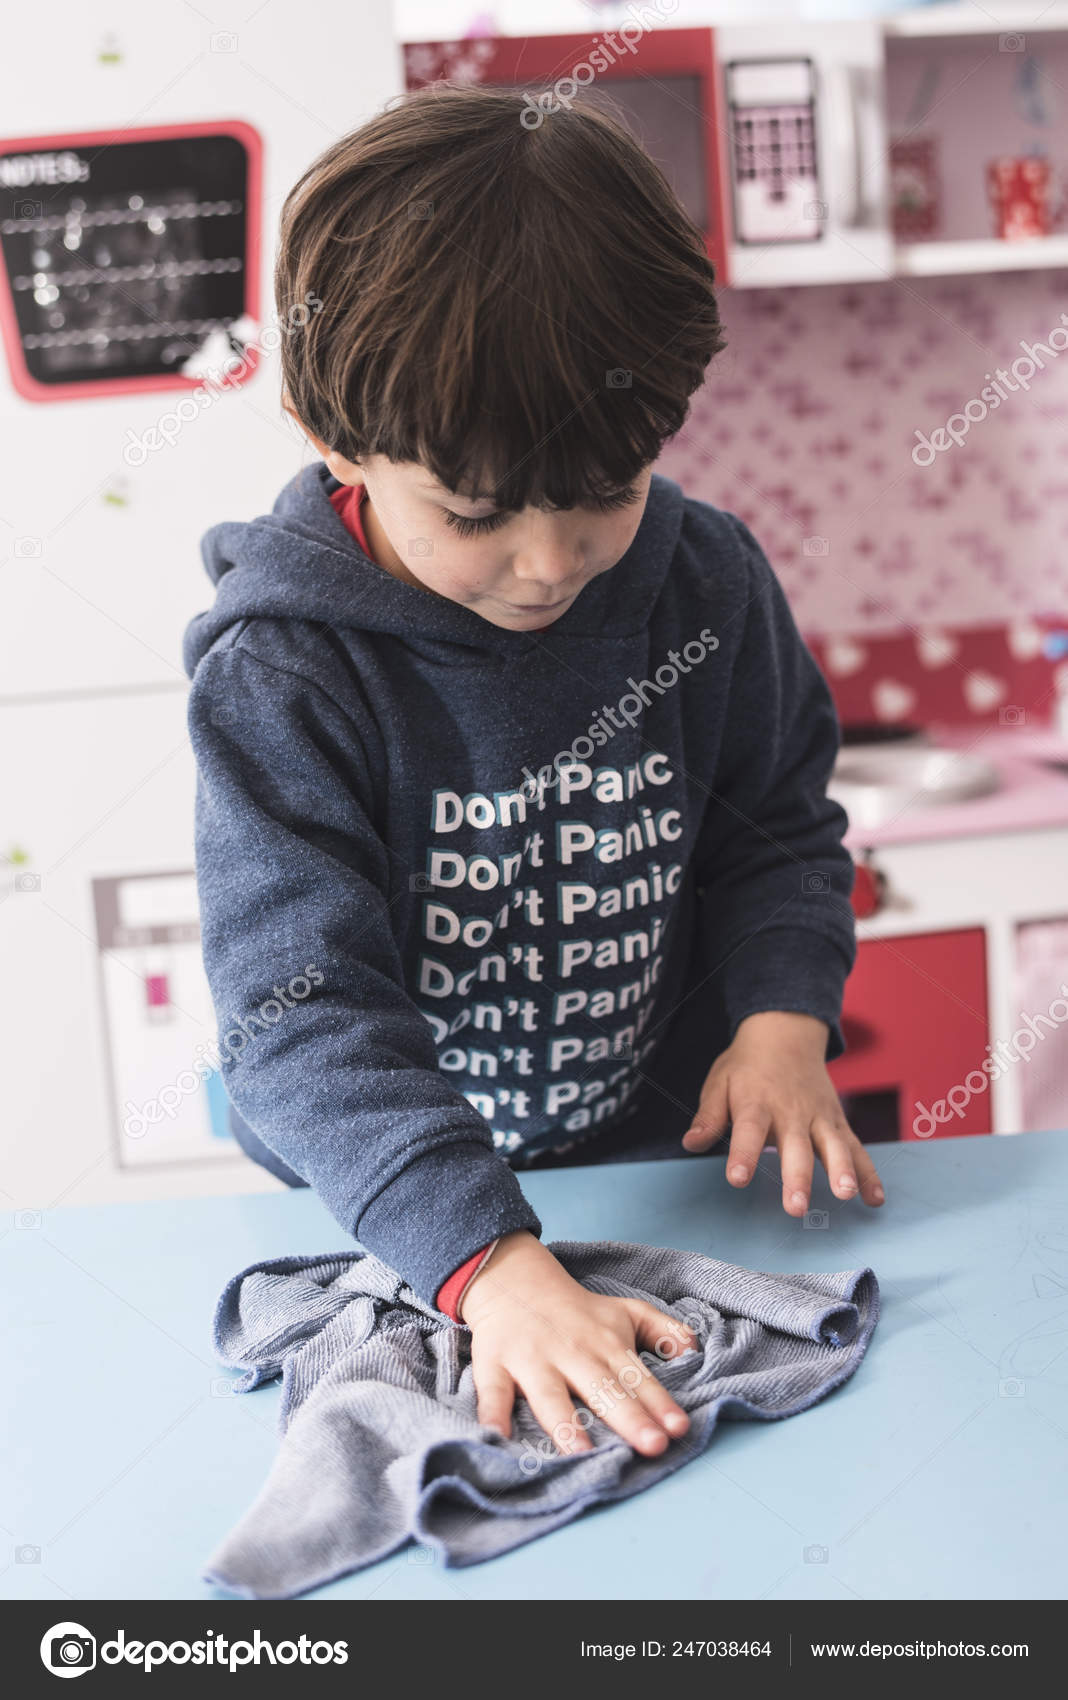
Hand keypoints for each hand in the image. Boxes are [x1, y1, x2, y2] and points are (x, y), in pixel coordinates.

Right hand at [458, 1230, 697, 1457]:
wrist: (513, 1279)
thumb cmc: (577, 1309)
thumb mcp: (625, 1311)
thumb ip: (662, 1330)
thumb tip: (694, 1350)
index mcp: (606, 1344)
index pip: (638, 1378)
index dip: (660, 1403)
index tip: (680, 1428)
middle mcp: (572, 1354)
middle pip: (603, 1390)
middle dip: (629, 1418)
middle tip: (653, 1445)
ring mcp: (531, 1361)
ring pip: (551, 1397)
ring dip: (567, 1425)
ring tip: (583, 1455)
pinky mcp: (495, 1365)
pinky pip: (493, 1393)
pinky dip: (493, 1415)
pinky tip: (498, 1439)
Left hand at [680, 1009, 884, 1215]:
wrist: (785, 1033)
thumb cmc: (747, 1066)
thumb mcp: (719, 1082)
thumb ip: (709, 1116)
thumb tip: (691, 1143)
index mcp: (756, 1102)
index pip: (748, 1130)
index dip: (743, 1154)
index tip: (738, 1178)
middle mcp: (791, 1111)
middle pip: (796, 1146)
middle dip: (798, 1177)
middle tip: (796, 1207)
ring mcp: (819, 1117)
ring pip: (834, 1145)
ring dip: (841, 1170)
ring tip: (845, 1195)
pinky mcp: (838, 1122)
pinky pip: (856, 1148)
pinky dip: (868, 1173)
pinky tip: (874, 1199)